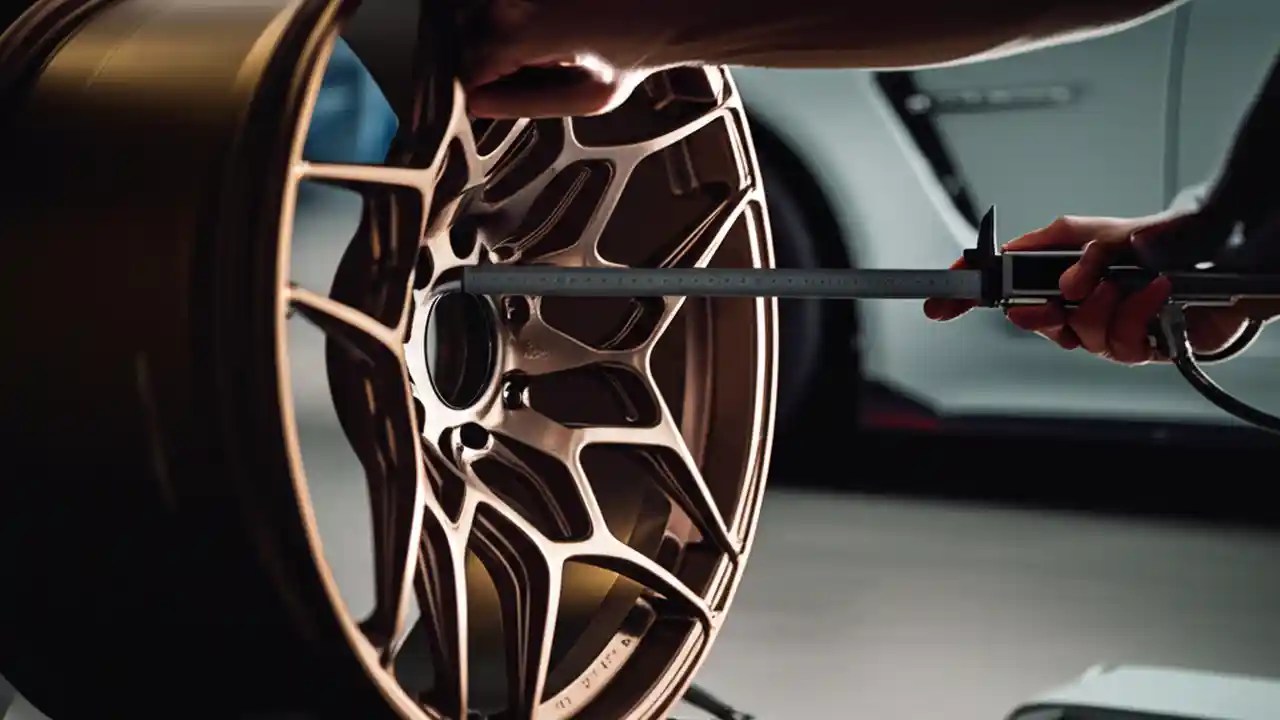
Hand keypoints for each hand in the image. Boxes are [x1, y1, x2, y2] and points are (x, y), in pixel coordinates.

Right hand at [464, 0, 676, 117]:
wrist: (665, 9)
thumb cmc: (636, 50)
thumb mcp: (585, 98)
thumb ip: (524, 104)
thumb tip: (481, 106)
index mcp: (521, 33)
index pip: (467, 70)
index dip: (473, 91)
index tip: (486, 102)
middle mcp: (513, 2)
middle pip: (470, 40)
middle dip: (486, 64)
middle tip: (524, 81)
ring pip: (483, 19)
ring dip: (499, 41)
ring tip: (545, 56)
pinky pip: (505, 9)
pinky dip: (516, 24)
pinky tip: (551, 35)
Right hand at [923, 214, 1253, 364]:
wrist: (1220, 261)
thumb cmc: (1160, 242)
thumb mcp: (1104, 232)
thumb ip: (1070, 251)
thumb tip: (1062, 286)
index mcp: (1057, 269)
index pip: (999, 282)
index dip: (967, 293)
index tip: (942, 299)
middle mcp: (1074, 302)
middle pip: (1029, 318)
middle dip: (1047, 309)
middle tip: (1068, 294)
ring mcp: (1101, 327)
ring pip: (1076, 335)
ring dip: (1104, 308)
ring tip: (1129, 284)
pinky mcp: (1133, 347)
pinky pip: (1117, 344)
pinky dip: (1136, 315)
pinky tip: (1154, 293)